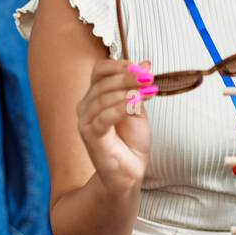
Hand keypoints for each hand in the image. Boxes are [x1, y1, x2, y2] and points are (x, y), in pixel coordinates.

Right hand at [77, 58, 156, 193]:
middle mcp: (86, 106)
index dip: (119, 66)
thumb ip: (138, 88)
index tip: (140, 68)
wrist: (129, 171)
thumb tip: (145, 63)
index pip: (100, 71)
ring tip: (148, 92)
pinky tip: (136, 104)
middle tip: (149, 79)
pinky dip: (121, 107)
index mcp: (95, 96)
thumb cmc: (132, 141)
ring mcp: (86, 121)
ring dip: (128, 92)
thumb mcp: (139, 110)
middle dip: (128, 78)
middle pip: (103, 83)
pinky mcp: (91, 135)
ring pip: (104, 98)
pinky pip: (104, 117)